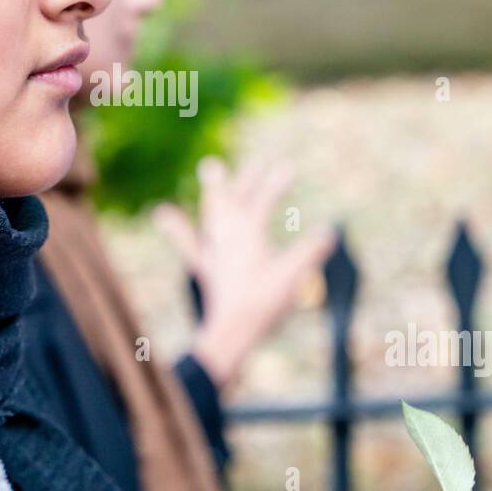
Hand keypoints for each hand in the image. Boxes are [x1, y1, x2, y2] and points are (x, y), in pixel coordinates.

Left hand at [153, 156, 336, 390]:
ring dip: (214, 190)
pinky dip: (176, 226)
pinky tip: (162, 212)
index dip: (275, 183)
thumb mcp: (293, 275)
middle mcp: (227, 234)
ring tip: (211, 167)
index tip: (288, 168)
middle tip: (256, 160)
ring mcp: (213, 249)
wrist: (232, 330)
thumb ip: (310, 250)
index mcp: (248, 232)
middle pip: (235, 197)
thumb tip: (329, 231)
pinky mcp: (205, 266)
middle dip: (246, 178)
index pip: (263, 200)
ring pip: (212, 211)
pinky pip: (187, 242)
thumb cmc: (263, 302)